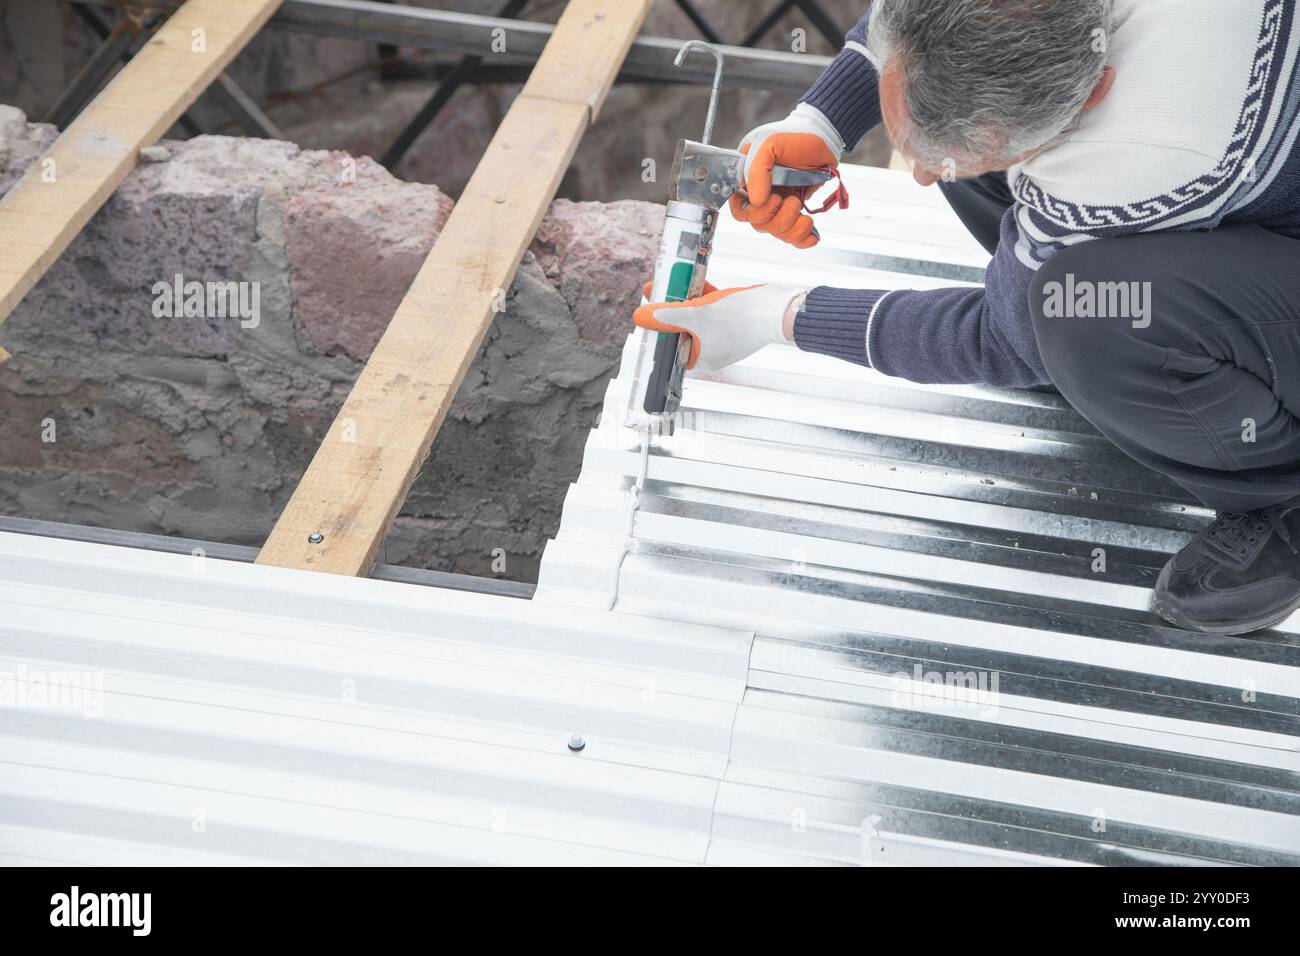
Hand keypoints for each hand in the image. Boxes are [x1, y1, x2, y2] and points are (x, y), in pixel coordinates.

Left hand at [634, 283, 804, 371]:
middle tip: (654, 290)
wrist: (779, 309)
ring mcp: (723, 333)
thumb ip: (668, 315)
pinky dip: (701, 294)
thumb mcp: (697, 314)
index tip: (647, 313)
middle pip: (681, 327)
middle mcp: (712, 348)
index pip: (671, 346)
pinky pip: (711, 307)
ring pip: (696, 315)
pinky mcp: (733, 318)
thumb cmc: (739, 318)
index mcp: (702, 357)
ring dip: (682, 297)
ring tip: (667, 279)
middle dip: (667, 308)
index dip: (658, 330)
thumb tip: (640, 317)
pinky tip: (690, 278)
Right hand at [729, 103, 843, 248]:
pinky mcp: (794, 211)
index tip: (774, 198)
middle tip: (793, 200)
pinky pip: (792, 235)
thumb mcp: (769, 143)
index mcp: (747, 179)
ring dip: (792, 227)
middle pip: (758, 224)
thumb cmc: (795, 135)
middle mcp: (760, 194)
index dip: (754, 212)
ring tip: (803, 209)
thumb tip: (755, 200)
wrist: (824, 138)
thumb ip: (756, 170)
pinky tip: (811, 234)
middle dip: (777, 218)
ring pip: (776, 231)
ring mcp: (778, 204)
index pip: (739, 208)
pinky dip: (802, 238)